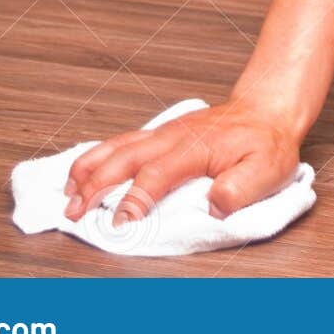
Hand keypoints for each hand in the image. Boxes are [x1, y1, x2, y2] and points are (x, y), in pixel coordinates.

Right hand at [63, 101, 302, 224]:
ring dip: (88, 169)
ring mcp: (163, 133)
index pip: (156, 176)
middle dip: (95, 186)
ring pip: (116, 147)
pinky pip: (121, 141)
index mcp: (194, 148)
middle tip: (74, 212)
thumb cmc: (266, 143)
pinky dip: (96, 155)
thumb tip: (213, 206)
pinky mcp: (159, 133)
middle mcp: (171, 137)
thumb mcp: (267, 170)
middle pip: (124, 159)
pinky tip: (82, 171)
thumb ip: (240, 189)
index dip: (135, 200)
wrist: (267, 110)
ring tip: (66, 192)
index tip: (119, 223)